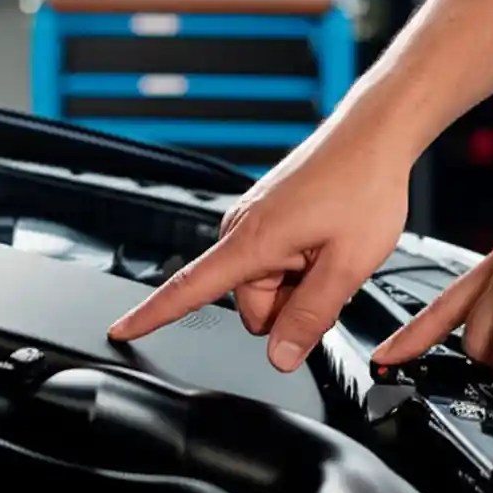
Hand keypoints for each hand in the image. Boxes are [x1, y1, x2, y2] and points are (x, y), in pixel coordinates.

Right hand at [108, 87, 416, 371]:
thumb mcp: (347, 265)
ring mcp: (254, 222)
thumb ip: (310, 316)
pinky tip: (328, 243)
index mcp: (250, 242)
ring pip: (268, 288)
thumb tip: (279, 356)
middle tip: (330, 274)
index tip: (119, 332)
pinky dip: (302, 266)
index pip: (187, 289)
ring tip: (333, 251)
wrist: (373, 136)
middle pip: (251, 307)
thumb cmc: (363, 185)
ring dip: (300, 286)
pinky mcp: (268, 218)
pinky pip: (276, 264)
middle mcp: (241, 229)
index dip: (151, 316)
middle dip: (290, 307)